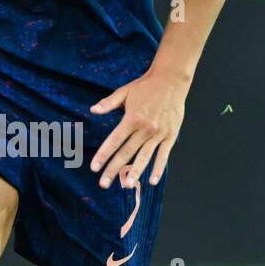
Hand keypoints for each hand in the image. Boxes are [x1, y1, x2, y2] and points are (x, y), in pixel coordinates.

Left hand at [90, 69, 187, 188]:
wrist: (171, 80)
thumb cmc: (146, 86)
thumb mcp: (124, 92)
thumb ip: (108, 103)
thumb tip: (92, 110)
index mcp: (131, 119)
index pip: (114, 141)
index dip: (103, 155)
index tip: (94, 167)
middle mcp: (144, 129)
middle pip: (126, 153)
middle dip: (114, 169)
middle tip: (104, 183)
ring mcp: (158, 133)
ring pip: (144, 157)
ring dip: (135, 172)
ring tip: (126, 185)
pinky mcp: (170, 135)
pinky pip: (163, 155)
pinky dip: (158, 168)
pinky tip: (153, 180)